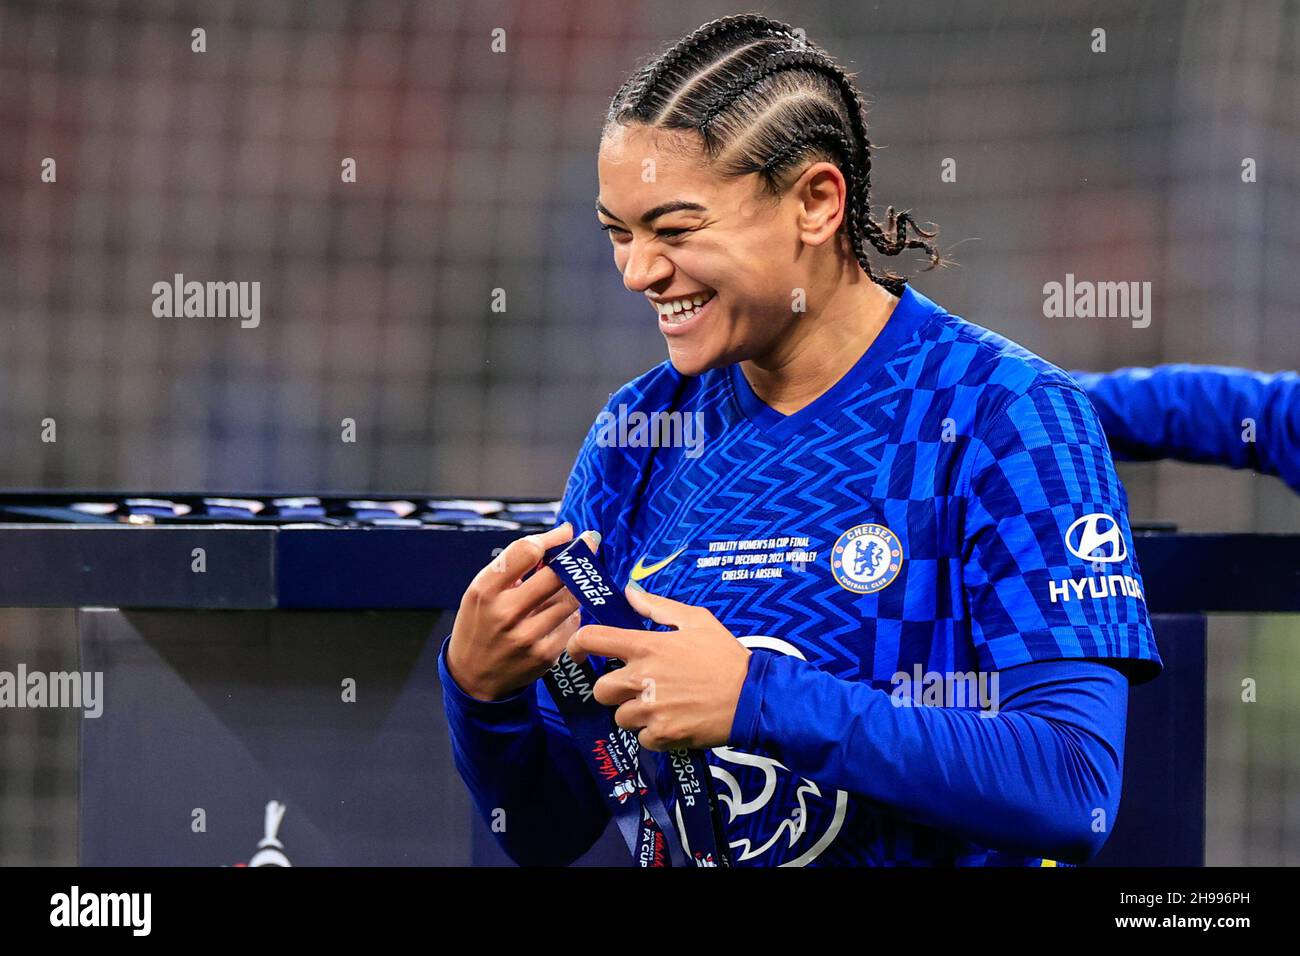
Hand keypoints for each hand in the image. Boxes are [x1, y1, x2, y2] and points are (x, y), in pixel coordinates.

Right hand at [447, 522, 597, 701]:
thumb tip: (559, 539)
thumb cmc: (480, 622)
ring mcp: (527, 637)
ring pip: (570, 599)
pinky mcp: (544, 655)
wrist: (473, 676)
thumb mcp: (482, 590)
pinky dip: (570, 613)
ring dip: (573, 587)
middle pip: (555, 574)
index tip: (566, 532)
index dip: (551, 538)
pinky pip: (571, 623)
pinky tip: (560, 613)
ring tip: (570, 582)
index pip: (525, 551)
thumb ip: (514, 566)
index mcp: (485, 590)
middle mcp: (506, 613)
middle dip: (576, 555)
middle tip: (590, 542)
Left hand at [566, 584, 751, 751]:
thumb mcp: (696, 620)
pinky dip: (654, 733)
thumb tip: (629, 592)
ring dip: (635, 713)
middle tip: (637, 686)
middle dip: (613, 689)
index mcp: (647, 646)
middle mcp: (641, 679)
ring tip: (662, 705)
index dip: (576, 644)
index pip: (592, 639)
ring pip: (620, 717)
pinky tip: (674, 721)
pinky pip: (642, 738)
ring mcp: (650, 710)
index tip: (577, 651)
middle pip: (600, 689)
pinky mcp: (661, 735)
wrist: (753, 697)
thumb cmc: (725, 656)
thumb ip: (658, 607)